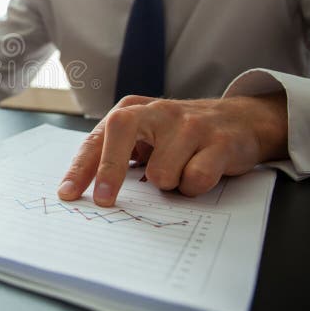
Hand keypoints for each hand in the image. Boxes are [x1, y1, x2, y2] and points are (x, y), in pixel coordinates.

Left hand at [57, 93, 288, 205]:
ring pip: (161, 173)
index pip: (97, 139)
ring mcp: (189, 124)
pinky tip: (201, 172)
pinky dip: (194, 188)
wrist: (241, 120)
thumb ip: (116, 154)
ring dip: (169, 184)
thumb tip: (83, 191)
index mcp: (132, 110)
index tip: (68, 193)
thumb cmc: (180, 135)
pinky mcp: (219, 142)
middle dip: (109, 171)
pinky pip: (195, 180)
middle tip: (106, 200)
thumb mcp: (144, 137)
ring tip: (180, 171)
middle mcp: (157, 111)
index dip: (80, 168)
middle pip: (119, 133)